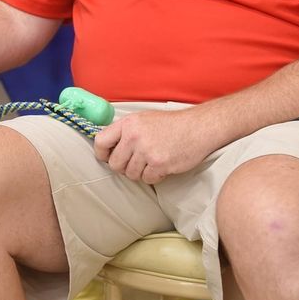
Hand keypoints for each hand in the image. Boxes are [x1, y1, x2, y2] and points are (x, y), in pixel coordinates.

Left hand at [93, 108, 215, 184]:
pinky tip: (162, 165)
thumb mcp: (143, 119)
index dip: (102, 154)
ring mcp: (146, 151)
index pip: (100, 141)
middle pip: (115, 164)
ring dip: (140, 172)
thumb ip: (125, 131)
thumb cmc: (171, 124)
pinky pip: (146, 179)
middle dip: (124, 167)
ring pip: (130, 174)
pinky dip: (154, 176)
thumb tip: (107, 148)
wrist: (198, 128)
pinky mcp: (159, 164)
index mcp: (128, 123)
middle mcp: (134, 136)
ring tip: (152, 161)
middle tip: (136, 162)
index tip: (108, 158)